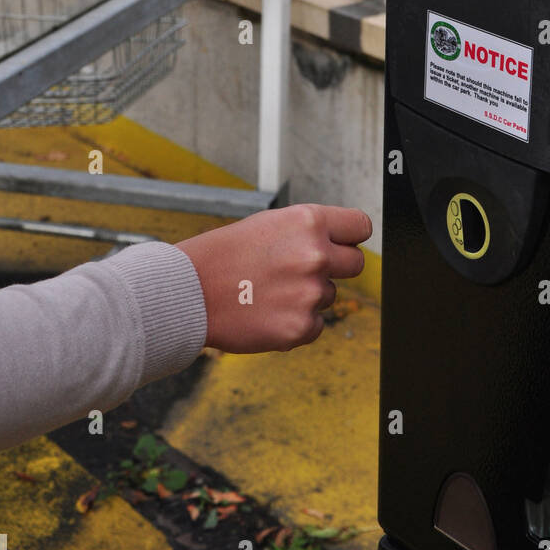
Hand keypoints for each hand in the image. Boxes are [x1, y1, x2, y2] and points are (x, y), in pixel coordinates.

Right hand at [176, 203, 371, 353]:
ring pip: (329, 296)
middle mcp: (315, 255)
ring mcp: (310, 293)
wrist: (189, 292)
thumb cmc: (224, 255)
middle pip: (355, 263)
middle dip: (335, 268)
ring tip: (269, 292)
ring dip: (308, 296)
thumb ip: (308, 233)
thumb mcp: (270, 224)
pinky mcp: (300, 328)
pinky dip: (297, 323)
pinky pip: (316, 326)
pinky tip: (267, 312)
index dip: (350, 237)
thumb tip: (338, 243)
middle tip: (301, 272)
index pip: (360, 226)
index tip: (342, 243)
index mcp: (308, 222)